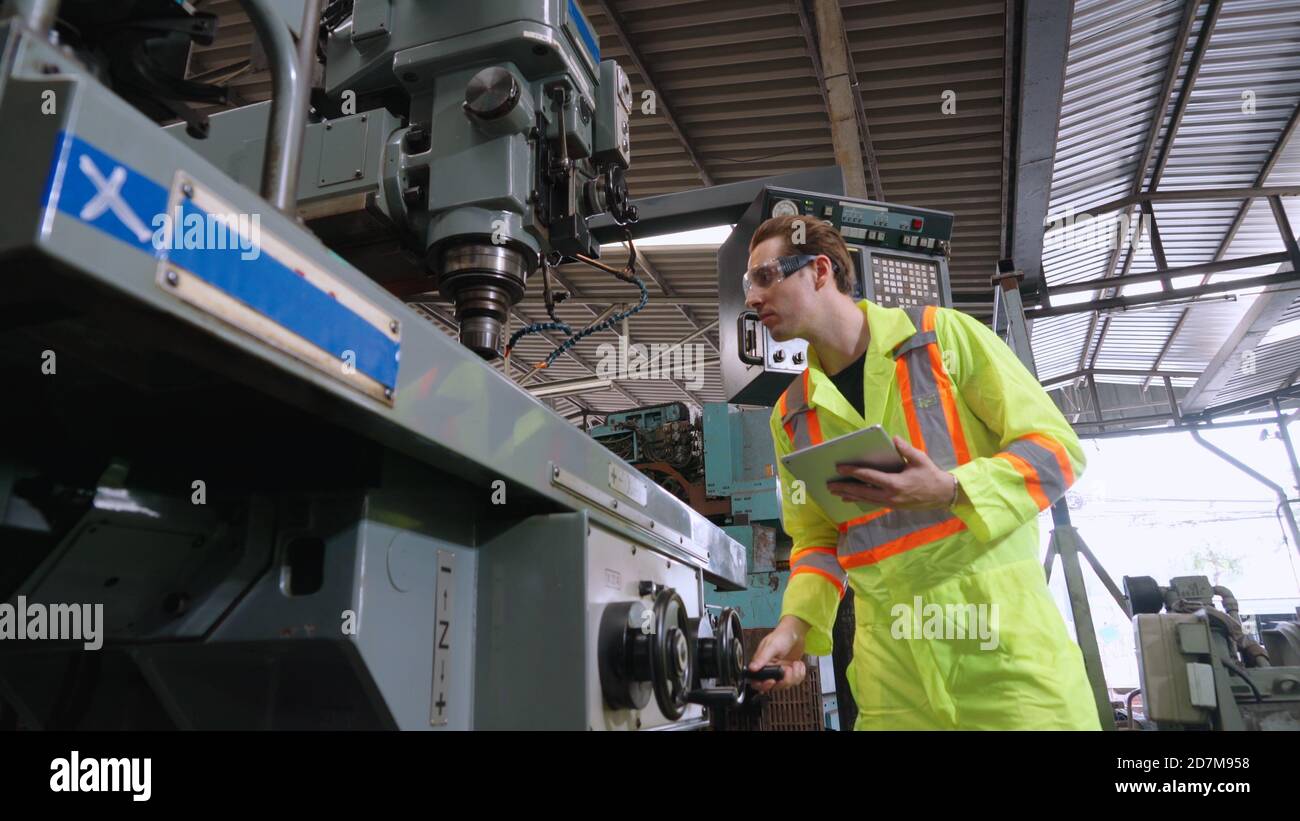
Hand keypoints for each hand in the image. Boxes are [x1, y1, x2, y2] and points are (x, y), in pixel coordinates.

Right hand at [748, 615, 808, 693]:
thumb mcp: (771, 646)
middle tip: (788, 669)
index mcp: (762, 663)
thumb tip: (752, 668)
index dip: (764, 685)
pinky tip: (798, 664)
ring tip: (795, 664)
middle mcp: (771, 669)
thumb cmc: (782, 635)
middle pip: (774, 686)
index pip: (757, 682)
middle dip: (784, 680)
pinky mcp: (791, 672)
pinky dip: (800, 673)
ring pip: (786, 685)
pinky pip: (796, 681)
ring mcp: (781, 672)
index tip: (772, 681)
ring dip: (794, 676)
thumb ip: (762, 658)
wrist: (796, 632)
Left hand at [827, 435, 956, 510]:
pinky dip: (860, 500)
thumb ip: (906, 449)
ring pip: (865, 499)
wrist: (942, 495)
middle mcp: (890, 496)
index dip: (853, 471)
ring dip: (849, 495)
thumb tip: (893, 438)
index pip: (869, 476)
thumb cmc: (930, 475)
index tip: (839, 467)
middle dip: (844, 487)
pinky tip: (850, 498)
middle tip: (829, 484)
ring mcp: (890, 503)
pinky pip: (872, 503)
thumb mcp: (920, 459)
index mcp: (895, 483)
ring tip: (835, 492)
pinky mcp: (892, 506)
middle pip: (862, 491)